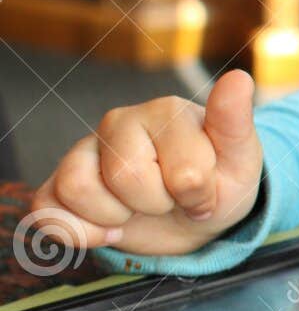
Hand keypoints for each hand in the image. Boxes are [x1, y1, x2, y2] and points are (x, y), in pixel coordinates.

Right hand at [28, 69, 262, 256]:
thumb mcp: (241, 159)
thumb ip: (235, 121)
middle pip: (126, 178)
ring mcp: (85, 150)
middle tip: (172, 199)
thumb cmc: (218, 183)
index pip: (182, 172)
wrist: (193, 217)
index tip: (206, 191)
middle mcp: (120, 122)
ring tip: (140, 208)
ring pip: (78, 188)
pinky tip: (110, 227)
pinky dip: (79, 232)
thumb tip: (240, 78)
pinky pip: (45, 210)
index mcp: (167, 112)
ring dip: (116, 216)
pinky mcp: (58, 183)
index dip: (197, 196)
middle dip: (158, 204)